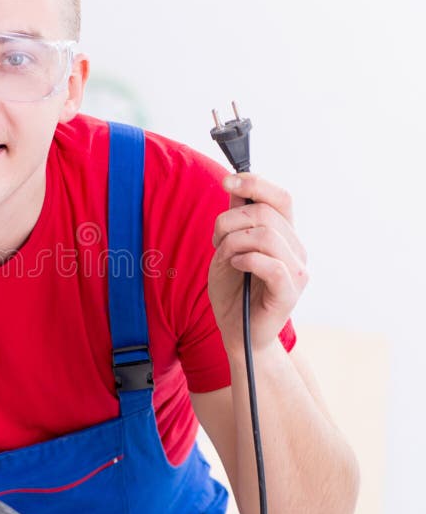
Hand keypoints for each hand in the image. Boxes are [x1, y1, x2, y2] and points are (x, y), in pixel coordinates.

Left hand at [209, 173, 307, 355]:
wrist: (236, 332)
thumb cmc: (233, 291)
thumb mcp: (227, 248)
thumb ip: (235, 220)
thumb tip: (235, 186)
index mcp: (283, 235)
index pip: (280, 197)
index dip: (255, 183)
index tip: (227, 181)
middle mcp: (295, 249)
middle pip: (265, 213)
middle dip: (229, 222)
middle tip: (217, 241)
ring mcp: (296, 271)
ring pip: (265, 235)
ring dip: (234, 242)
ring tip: (226, 257)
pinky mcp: (289, 292)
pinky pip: (271, 264)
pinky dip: (246, 259)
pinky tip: (235, 266)